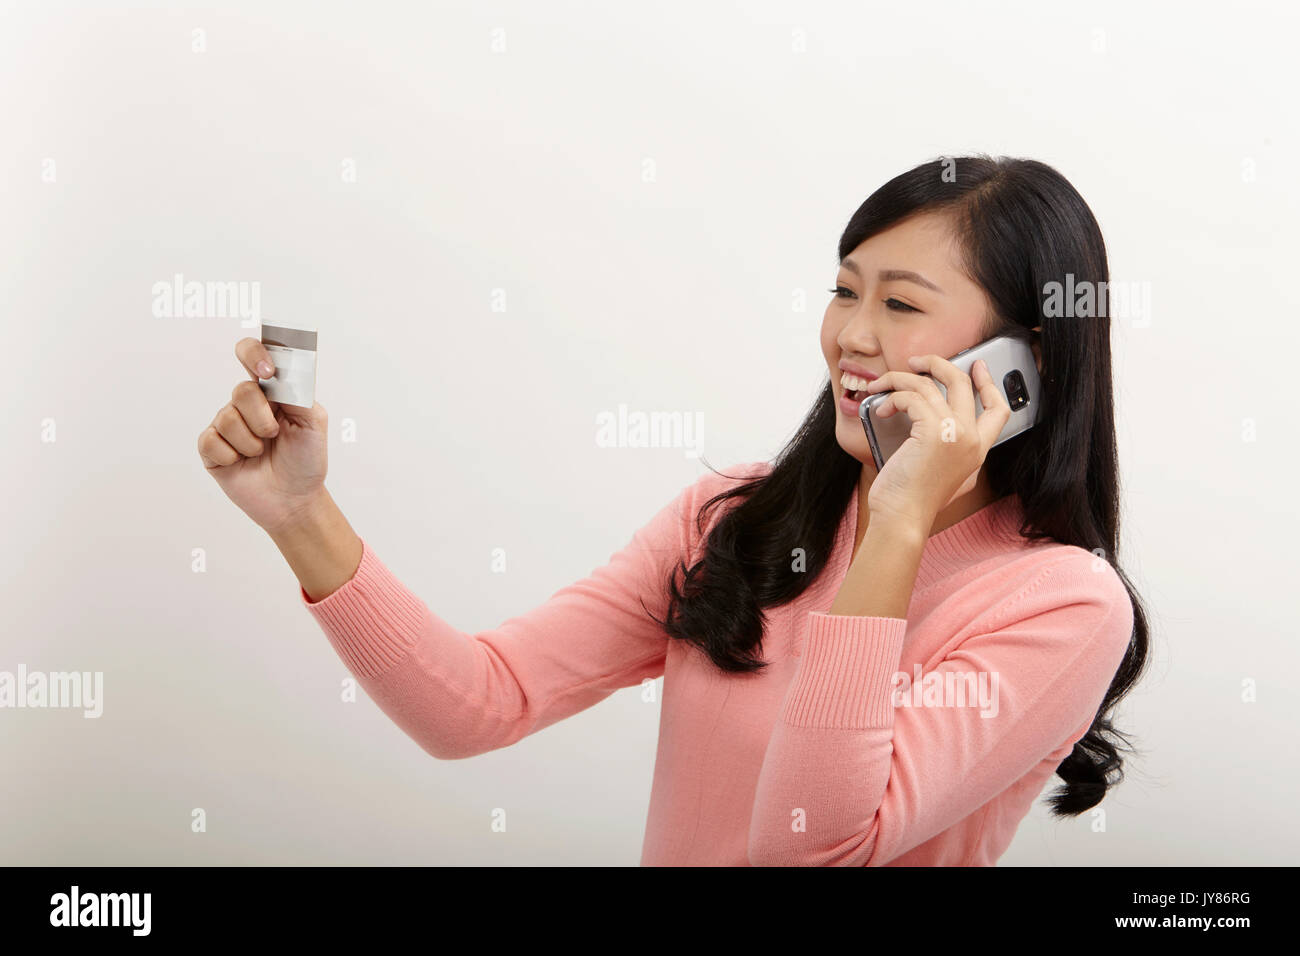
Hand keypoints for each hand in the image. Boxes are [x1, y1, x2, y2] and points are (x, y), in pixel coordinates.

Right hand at [196, 337, 329, 533]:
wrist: (295, 498)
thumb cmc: (305, 459)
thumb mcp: (314, 422)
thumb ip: (300, 393)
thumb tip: (280, 373)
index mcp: (271, 391)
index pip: (253, 355)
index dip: (254, 354)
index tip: (266, 370)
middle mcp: (245, 404)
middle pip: (241, 391)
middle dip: (262, 418)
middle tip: (274, 435)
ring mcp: (226, 425)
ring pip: (227, 418)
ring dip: (251, 442)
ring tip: (261, 453)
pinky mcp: (211, 448)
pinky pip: (212, 441)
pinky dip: (232, 455)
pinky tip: (242, 462)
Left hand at [862, 354, 1011, 530]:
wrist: (902, 518)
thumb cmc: (911, 500)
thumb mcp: (944, 475)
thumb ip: (949, 450)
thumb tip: (932, 420)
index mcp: (978, 451)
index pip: (998, 410)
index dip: (989, 383)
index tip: (976, 365)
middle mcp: (972, 440)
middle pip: (964, 383)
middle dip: (939, 364)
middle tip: (918, 361)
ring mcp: (957, 433)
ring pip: (930, 384)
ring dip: (900, 379)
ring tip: (881, 385)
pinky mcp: (934, 430)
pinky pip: (911, 396)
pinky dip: (892, 397)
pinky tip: (881, 409)